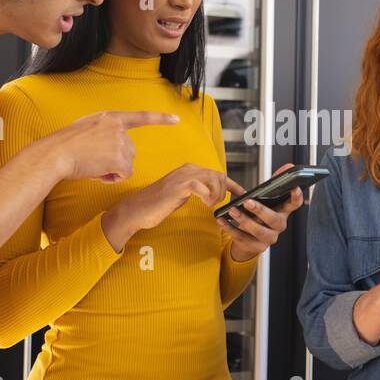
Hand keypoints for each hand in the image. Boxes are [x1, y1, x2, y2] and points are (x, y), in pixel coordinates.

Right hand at [47, 110, 178, 181]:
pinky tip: (97, 173)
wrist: (56, 153)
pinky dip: (112, 178)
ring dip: (112, 170)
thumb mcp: (86, 127)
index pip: (140, 116)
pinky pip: (124, 174)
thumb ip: (102, 130)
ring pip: (126, 164)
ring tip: (92, 165)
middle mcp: (119, 127)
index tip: (176, 120)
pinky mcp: (120, 158)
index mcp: (111, 117)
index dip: (160, 119)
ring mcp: (121, 142)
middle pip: (130, 151)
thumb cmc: (65, 144)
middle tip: (93, 161)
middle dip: (115, 161)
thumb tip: (111, 146)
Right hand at [102, 163, 235, 250]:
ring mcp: (183, 176)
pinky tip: (205, 205)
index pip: (217, 173)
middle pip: (219, 175)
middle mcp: (188, 169)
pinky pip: (203, 187)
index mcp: (189, 170)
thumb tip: (214, 194)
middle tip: (221, 204)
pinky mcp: (179, 186)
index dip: (233, 185)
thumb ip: (196, 190)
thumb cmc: (157, 204)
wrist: (137, 210)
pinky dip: (209, 197)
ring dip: (217, 195)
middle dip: (226, 191)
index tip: (242, 195)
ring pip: (214, 179)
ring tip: (210, 205)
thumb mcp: (182, 195)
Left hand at [217, 163, 304, 261]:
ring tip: (232, 210)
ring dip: (244, 220)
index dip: (296, 196)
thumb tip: (288, 166)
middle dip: (261, 210)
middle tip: (248, 202)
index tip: (294, 187)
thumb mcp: (266, 199)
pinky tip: (222, 220)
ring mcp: (269, 238)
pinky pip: (242, 238)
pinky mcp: (257, 247)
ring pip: (258, 231)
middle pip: (274, 220)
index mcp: (283, 212)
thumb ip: (275, 182)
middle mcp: (279, 226)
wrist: (250, 241)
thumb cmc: (258, 216)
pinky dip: (230, 228)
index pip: (294, 204)